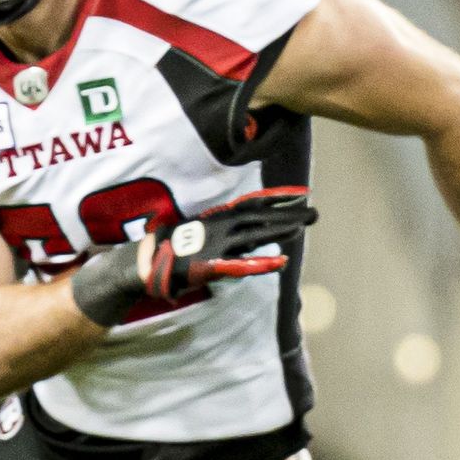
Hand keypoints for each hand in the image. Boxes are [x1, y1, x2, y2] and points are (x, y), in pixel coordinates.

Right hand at [138, 188, 316, 301]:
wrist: (144, 263)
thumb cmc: (170, 247)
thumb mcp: (198, 231)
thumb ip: (221, 229)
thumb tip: (244, 232)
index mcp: (217, 217)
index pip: (253, 203)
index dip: (277, 197)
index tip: (302, 194)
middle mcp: (220, 227)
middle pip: (260, 217)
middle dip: (288, 214)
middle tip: (315, 213)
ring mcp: (216, 245)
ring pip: (254, 235)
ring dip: (279, 231)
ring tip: (303, 228)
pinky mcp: (211, 265)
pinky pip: (241, 265)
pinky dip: (261, 264)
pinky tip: (280, 262)